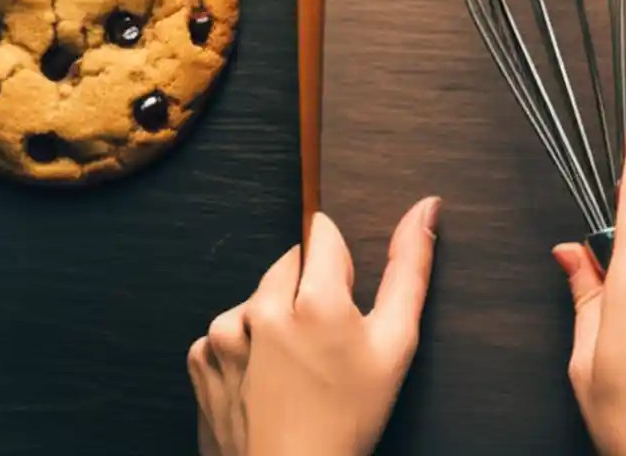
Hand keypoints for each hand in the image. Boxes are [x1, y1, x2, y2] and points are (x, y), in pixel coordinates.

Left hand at [187, 197, 440, 455]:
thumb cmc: (348, 420)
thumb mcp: (395, 346)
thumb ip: (410, 268)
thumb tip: (425, 206)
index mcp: (316, 300)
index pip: (323, 234)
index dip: (340, 265)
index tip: (344, 302)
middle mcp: (263, 308)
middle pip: (290, 265)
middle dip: (308, 291)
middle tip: (326, 345)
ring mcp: (224, 334)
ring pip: (257, 298)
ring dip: (274, 320)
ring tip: (296, 369)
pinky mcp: (200, 358)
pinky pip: (227, 332)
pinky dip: (245, 348)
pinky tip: (265, 380)